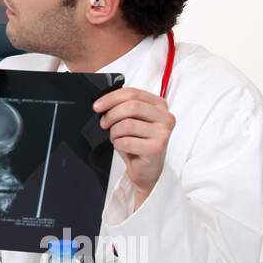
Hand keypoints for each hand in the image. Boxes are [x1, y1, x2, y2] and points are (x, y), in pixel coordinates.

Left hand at [93, 87, 175, 207]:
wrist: (146, 169)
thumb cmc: (138, 142)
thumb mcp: (131, 120)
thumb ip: (123, 107)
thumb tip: (103, 103)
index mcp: (159, 105)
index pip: (133, 93)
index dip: (111, 98)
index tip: (97, 106)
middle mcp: (165, 117)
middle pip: (131, 106)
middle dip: (111, 115)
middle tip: (104, 123)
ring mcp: (163, 133)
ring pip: (127, 124)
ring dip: (115, 132)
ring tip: (116, 137)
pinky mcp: (157, 148)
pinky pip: (127, 141)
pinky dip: (118, 144)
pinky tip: (122, 146)